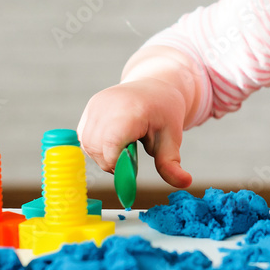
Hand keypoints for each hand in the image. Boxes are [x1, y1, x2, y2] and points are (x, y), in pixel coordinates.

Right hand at [78, 77, 192, 187]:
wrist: (155, 86)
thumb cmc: (164, 112)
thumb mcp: (172, 138)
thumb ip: (171, 164)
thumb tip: (185, 183)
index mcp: (131, 111)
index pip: (111, 144)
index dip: (117, 163)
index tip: (131, 168)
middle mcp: (108, 105)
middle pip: (97, 149)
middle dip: (112, 163)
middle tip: (130, 157)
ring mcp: (96, 105)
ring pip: (88, 146)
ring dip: (103, 156)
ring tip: (123, 147)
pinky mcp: (90, 107)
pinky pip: (84, 137)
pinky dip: (96, 147)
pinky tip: (113, 141)